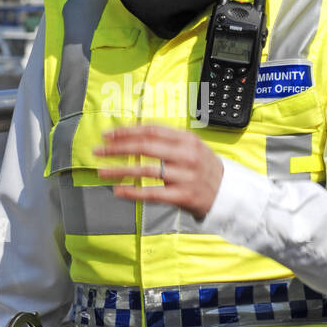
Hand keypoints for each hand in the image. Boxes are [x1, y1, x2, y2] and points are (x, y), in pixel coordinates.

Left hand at [94, 125, 223, 222]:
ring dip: (120, 171)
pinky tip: (118, 191)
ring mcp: (184, 176)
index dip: (127, 131)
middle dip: (118, 148)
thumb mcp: (192, 147)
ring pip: (145, 170)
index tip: (108, 135)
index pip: (151, 130)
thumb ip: (168, 140)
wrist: (227, 192)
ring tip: (102, 172)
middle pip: (145, 147)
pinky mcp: (183, 196)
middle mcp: (186, 155)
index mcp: (186, 139)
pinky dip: (133, 192)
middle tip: (99, 151)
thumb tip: (134, 134)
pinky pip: (153, 193)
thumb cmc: (203, 168)